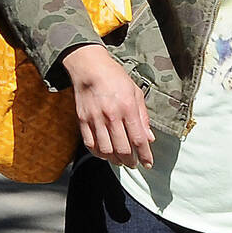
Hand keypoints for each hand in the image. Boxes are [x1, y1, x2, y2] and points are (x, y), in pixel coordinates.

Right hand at [61, 45, 155, 166]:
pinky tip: (105, 154)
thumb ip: (143, 117)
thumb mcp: (136, 93)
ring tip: (120, 161)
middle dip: (130, 161)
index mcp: (127, 108)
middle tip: (134, 164)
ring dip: (115, 160)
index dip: (144, 155)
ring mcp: (95, 119)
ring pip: (106, 150)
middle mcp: (111, 116)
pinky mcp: (83, 121)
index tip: (148, 163)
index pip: (138, 139)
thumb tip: (149, 138)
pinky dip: (98, 153)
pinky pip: (90, 144)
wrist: (90, 68)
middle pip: (122, 148)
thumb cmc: (115, 78)